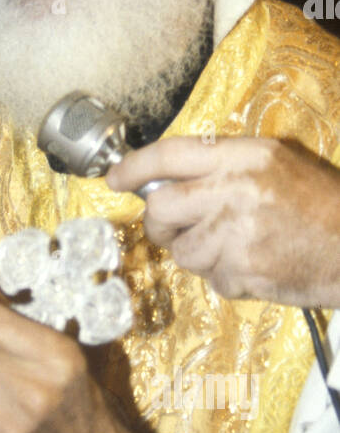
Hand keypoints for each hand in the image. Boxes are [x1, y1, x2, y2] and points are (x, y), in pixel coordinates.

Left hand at [107, 136, 339, 307]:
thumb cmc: (319, 204)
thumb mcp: (275, 163)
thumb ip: (223, 165)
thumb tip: (167, 177)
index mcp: (244, 156)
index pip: (171, 154)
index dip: (134, 166)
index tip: (114, 178)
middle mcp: (235, 190)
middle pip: (161, 208)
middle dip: (160, 223)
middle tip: (175, 227)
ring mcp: (237, 234)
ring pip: (181, 250)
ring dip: (199, 253)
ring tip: (236, 245)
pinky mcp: (243, 272)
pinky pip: (210, 278)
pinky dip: (225, 276)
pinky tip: (255, 264)